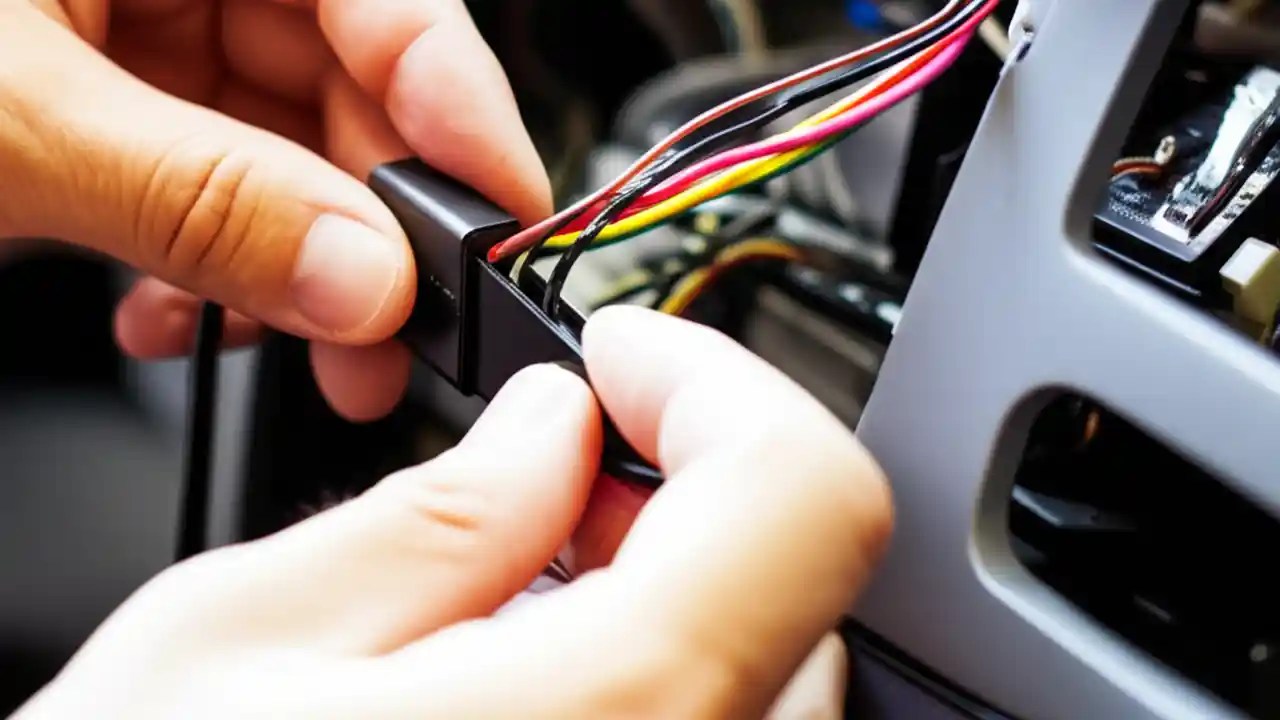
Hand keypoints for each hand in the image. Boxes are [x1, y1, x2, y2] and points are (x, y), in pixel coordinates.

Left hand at [0, 0, 547, 419]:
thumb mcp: (17, 129)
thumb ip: (203, 201)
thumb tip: (365, 280)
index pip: (385, 2)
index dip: (463, 113)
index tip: (504, 227)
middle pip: (347, 95)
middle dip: (374, 232)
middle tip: (397, 333)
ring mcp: (135, 46)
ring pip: (285, 164)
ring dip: (301, 274)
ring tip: (313, 356)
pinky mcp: (105, 122)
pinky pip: (208, 198)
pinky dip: (211, 273)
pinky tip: (179, 320)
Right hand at [14, 308, 892, 718]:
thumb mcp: (235, 647)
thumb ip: (433, 517)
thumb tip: (546, 430)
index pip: (805, 497)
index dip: (718, 389)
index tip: (627, 363)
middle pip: (792, 587)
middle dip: (675, 493)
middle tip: (553, 475)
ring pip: (770, 679)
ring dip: (668, 594)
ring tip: (516, 600)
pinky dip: (659, 688)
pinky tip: (531, 695)